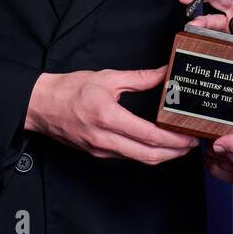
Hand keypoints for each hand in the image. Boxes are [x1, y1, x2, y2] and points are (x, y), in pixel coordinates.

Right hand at [24, 68, 198, 164]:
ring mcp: (100, 150)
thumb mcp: (107, 77)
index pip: (149, 135)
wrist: (40, 106)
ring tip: (179, 145)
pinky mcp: (97, 154)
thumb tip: (165, 73)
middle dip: (175, 152)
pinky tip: (156, 144)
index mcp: (108, 117)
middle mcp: (104, 139)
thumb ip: (140, 78)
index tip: (190, 135)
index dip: (174, 139)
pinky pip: (127, 157)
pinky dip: (146, 153)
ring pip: (139, 159)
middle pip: (149, 155)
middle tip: (192, 144)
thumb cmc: (69, 90)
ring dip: (162, 155)